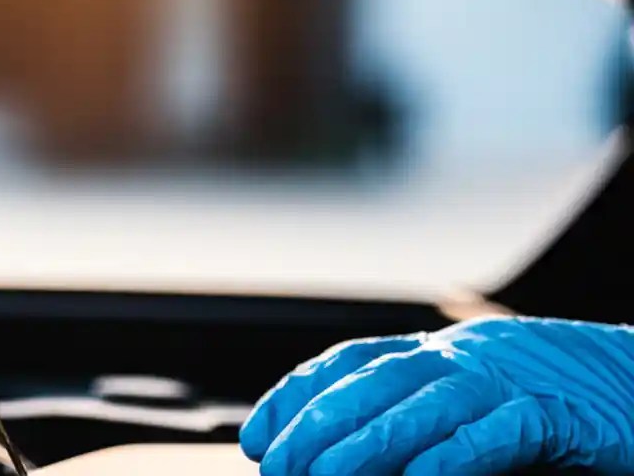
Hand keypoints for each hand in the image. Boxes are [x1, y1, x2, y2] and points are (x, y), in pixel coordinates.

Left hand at [240, 317, 633, 474]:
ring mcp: (512, 379)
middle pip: (376, 381)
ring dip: (371, 441)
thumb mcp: (468, 406)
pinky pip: (504, 428)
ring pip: (428, 401)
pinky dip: (460, 451)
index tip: (257, 439)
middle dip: (319, 425)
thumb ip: (411, 425)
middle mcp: (465, 357)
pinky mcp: (562, 414)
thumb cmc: (554, 404)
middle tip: (282, 468)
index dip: (297, 397)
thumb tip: (337, 461)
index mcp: (438, 353)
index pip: (348, 363)